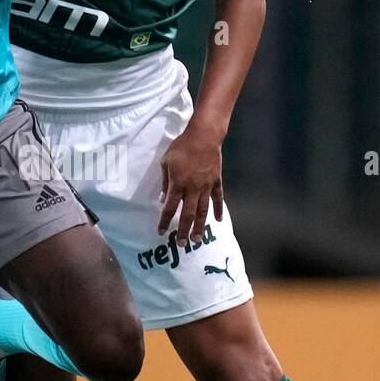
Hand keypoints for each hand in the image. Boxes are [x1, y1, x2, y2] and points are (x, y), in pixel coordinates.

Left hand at [158, 126, 223, 245]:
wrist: (204, 136)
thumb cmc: (181, 147)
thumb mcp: (166, 162)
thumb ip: (165, 182)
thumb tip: (164, 199)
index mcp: (178, 184)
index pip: (169, 208)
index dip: (164, 221)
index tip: (161, 232)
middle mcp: (192, 189)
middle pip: (187, 214)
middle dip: (183, 230)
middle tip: (181, 244)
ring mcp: (206, 186)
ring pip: (202, 211)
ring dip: (199, 226)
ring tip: (197, 239)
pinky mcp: (216, 182)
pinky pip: (218, 199)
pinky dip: (218, 210)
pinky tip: (218, 221)